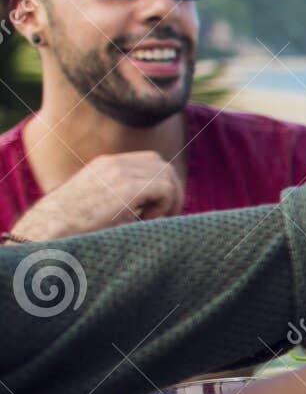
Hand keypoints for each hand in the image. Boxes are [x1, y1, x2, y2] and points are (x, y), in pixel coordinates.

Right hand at [12, 151, 181, 239]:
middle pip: (162, 166)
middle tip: (167, 216)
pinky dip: (164, 206)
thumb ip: (122, 198)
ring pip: (167, 177)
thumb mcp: (97, 205)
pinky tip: (144, 220)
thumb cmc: (70, 228)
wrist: (46, 232)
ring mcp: (119, 172)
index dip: (162, 182)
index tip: (160, 207)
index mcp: (106, 165)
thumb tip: (157, 208)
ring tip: (150, 220)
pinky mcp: (126, 188)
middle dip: (171, 190)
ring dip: (168, 201)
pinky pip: (165, 189)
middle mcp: (114, 163)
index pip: (150, 161)